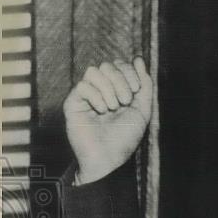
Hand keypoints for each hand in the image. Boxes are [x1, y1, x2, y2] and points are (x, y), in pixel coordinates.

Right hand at [64, 57, 153, 184]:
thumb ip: (145, 85)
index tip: (136, 90)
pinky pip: (83, 85)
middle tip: (126, 101)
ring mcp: (86, 95)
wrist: (109, 158)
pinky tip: (102, 111)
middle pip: (108, 64)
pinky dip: (96, 97)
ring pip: (94, 70)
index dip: (130, 72)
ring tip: (113, 107)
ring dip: (109, 88)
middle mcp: (101, 90)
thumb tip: (138, 59)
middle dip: (121, 80)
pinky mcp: (73, 102)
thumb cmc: (125, 137)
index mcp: (117, 90)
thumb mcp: (142, 110)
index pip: (120, 64)